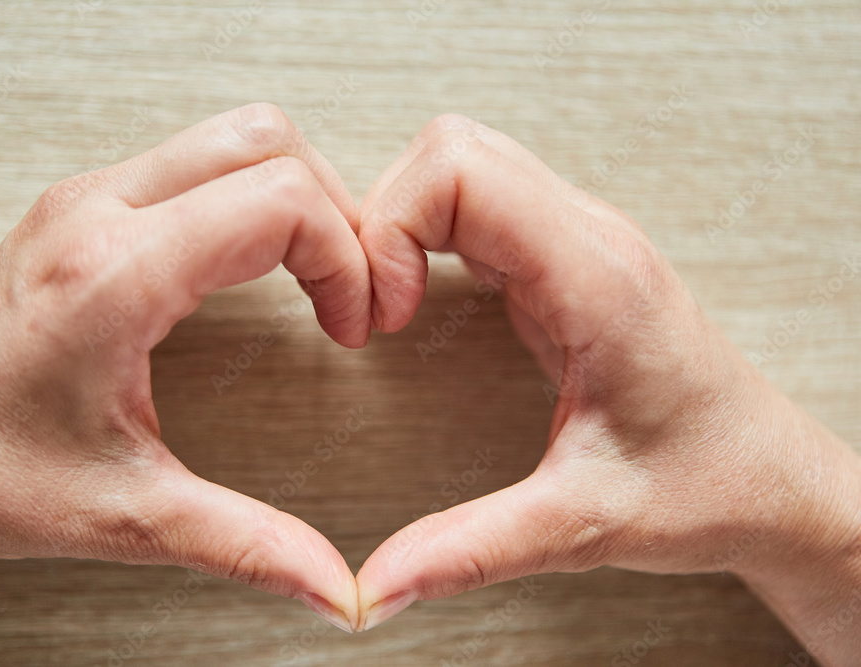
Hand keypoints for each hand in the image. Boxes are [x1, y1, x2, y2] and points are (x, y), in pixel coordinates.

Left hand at [0, 103, 367, 631]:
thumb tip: (337, 586)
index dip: (345, 259)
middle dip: (333, 211)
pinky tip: (251, 265)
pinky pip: (194, 160)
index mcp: (112, 276)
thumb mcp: (130, 516)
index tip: (349, 326)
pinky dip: (249, 198)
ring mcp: (83, 199)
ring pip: (232, 134)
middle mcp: (94, 214)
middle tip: (342, 290)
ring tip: (309, 274)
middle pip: (265, 139)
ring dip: (292, 196)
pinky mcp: (80, 207)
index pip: (279, 200)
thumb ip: (248, 545)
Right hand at [355, 115, 860, 664]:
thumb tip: (373, 586)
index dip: (391, 230)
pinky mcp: (566, 258)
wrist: (772, 480)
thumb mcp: (584, 524)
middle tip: (376, 309)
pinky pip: (478, 201)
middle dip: (384, 219)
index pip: (460, 171)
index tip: (382, 315)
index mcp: (597, 280)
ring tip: (391, 305)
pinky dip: (426, 235)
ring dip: (403, 223)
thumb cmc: (709, 485)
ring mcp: (580, 240)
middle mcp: (591, 239)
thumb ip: (472, 550)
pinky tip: (421, 298)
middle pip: (451, 149)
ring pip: (460, 163)